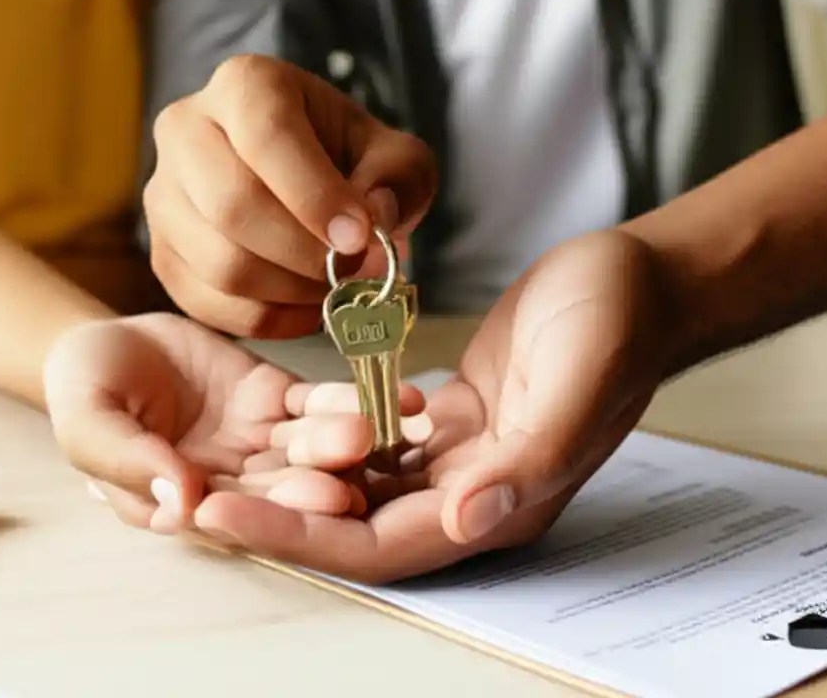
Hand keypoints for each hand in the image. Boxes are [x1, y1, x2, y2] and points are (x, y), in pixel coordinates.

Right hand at [42, 312, 432, 532]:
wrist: (104, 340)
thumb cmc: (83, 387)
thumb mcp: (87, 421)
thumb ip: (128, 459)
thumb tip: (181, 502)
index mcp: (182, 506)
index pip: (234, 517)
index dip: (278, 511)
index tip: (320, 500)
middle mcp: (231, 484)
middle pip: (282, 490)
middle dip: (321, 482)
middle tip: (359, 471)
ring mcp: (258, 443)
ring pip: (308, 448)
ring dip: (342, 442)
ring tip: (375, 426)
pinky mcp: (277, 398)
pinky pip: (318, 401)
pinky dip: (354, 398)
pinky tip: (399, 396)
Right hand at [144, 54, 437, 338]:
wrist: (304, 184)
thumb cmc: (347, 161)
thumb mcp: (392, 154)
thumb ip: (398, 178)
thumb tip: (373, 218)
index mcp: (244, 85)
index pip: (267, 136)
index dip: (315, 195)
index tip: (359, 237)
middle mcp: (186, 130)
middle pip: (231, 204)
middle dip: (304, 253)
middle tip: (355, 271)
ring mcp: (163, 195)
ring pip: (219, 263)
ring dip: (291, 290)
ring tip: (336, 288)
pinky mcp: (161, 252)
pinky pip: (208, 303)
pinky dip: (268, 319)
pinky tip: (307, 307)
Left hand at [192, 230, 677, 582]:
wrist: (637, 280)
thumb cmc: (617, 324)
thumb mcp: (579, 380)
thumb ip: (530, 457)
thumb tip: (468, 518)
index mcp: (497, 502)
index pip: (377, 546)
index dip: (295, 537)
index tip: (219, 513)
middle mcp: (470, 494)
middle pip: (352, 527)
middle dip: (271, 517)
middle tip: (189, 495)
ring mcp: (456, 459)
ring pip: (354, 489)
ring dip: (289, 482)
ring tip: (216, 463)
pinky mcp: (445, 422)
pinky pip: (371, 445)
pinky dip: (323, 441)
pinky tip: (274, 425)